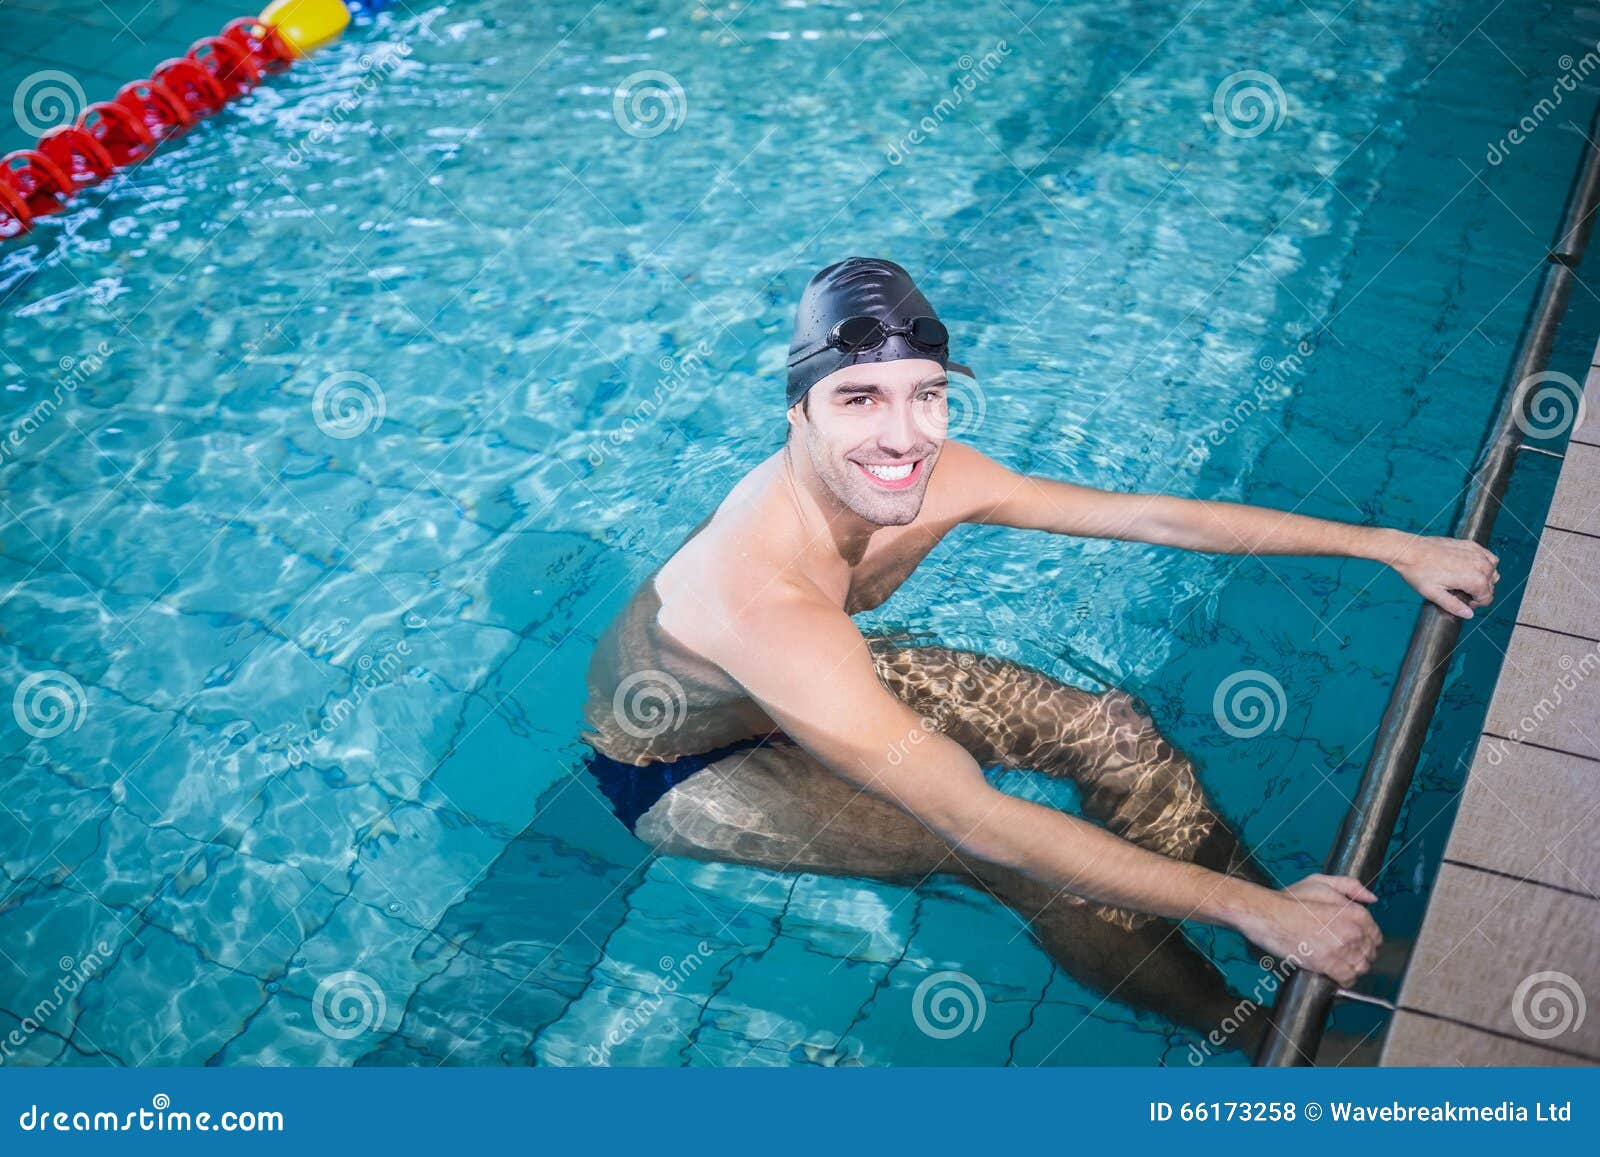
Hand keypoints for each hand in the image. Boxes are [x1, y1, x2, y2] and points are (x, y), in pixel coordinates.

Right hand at [1240, 874, 1380, 987]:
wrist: (1269, 914)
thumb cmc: (1292, 899)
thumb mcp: (1321, 882)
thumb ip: (1350, 886)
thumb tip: (1372, 899)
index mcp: (1355, 912)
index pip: (1375, 935)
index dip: (1367, 940)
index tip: (1356, 942)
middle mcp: (1353, 931)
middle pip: (1369, 953)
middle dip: (1360, 954)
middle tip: (1346, 953)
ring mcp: (1341, 949)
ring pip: (1360, 967)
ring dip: (1353, 968)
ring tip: (1341, 964)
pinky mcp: (1328, 964)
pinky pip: (1348, 978)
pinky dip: (1345, 980)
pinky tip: (1337, 975)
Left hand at [1389, 532, 1498, 618]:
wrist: (1410, 550)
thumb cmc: (1420, 571)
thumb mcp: (1434, 594)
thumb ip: (1454, 606)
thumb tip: (1468, 615)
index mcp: (1474, 580)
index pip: (1487, 598)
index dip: (1476, 603)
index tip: (1463, 601)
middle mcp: (1481, 565)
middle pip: (1491, 585)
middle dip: (1479, 591)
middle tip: (1461, 592)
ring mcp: (1477, 553)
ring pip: (1492, 571)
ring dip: (1483, 578)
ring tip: (1465, 580)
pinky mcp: (1471, 545)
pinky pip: (1488, 557)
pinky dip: (1484, 564)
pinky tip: (1470, 567)